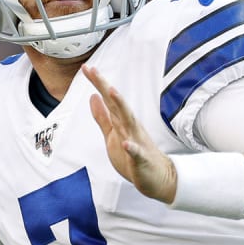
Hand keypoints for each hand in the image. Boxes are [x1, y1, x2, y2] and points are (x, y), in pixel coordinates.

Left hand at [83, 64, 176, 203]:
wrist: (157, 176)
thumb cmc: (133, 155)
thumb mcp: (112, 133)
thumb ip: (102, 116)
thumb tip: (93, 97)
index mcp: (122, 121)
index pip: (108, 99)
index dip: (98, 84)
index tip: (87, 68)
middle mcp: (130, 127)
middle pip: (117, 104)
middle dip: (106, 87)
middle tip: (95, 71)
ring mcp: (137, 141)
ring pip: (129, 121)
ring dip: (121, 107)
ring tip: (112, 92)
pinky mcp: (141, 160)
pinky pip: (136, 152)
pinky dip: (132, 147)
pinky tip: (126, 143)